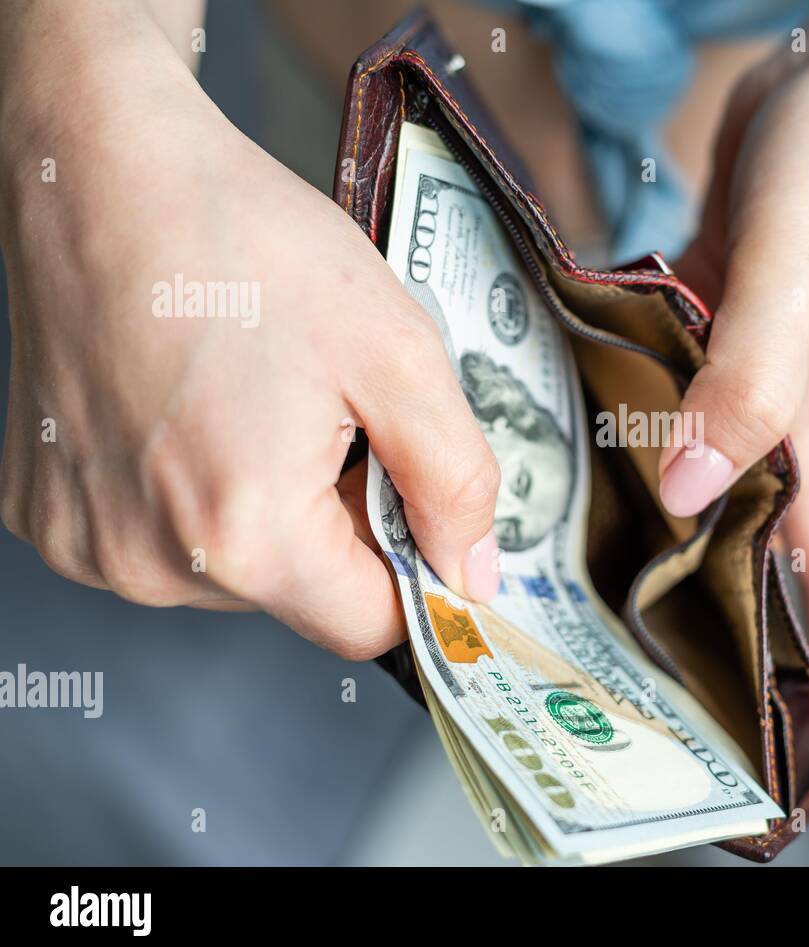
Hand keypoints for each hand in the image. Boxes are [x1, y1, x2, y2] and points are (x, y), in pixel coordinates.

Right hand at [0, 7, 499, 659]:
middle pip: (299, 595)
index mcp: (247, 532)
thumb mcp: (397, 353)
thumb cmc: (245, 243)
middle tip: (333, 418)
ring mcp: (86, 540)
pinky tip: (194, 413)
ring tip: (256, 404)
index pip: (368, 625)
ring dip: (266, 510)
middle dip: (341, 525)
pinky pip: (157, 540)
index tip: (420, 509)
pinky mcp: (45, 509)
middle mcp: (151, 560)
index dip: (414, 571)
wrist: (106, 169)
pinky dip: (193, 494)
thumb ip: (455, 480)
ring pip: (231, 571)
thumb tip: (474, 576)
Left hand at [659, 2, 808, 722]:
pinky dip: (635, 418)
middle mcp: (776, 404)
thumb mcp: (793, 277)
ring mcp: (742, 358)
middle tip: (679, 667)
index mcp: (808, 422)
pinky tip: (583, 426)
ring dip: (674, 518)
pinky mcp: (712, 306)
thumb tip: (685, 492)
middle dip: (740, 605)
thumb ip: (746, 385)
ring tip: (611, 568)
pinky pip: (669, 385)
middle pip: (759, 530)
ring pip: (703, 464)